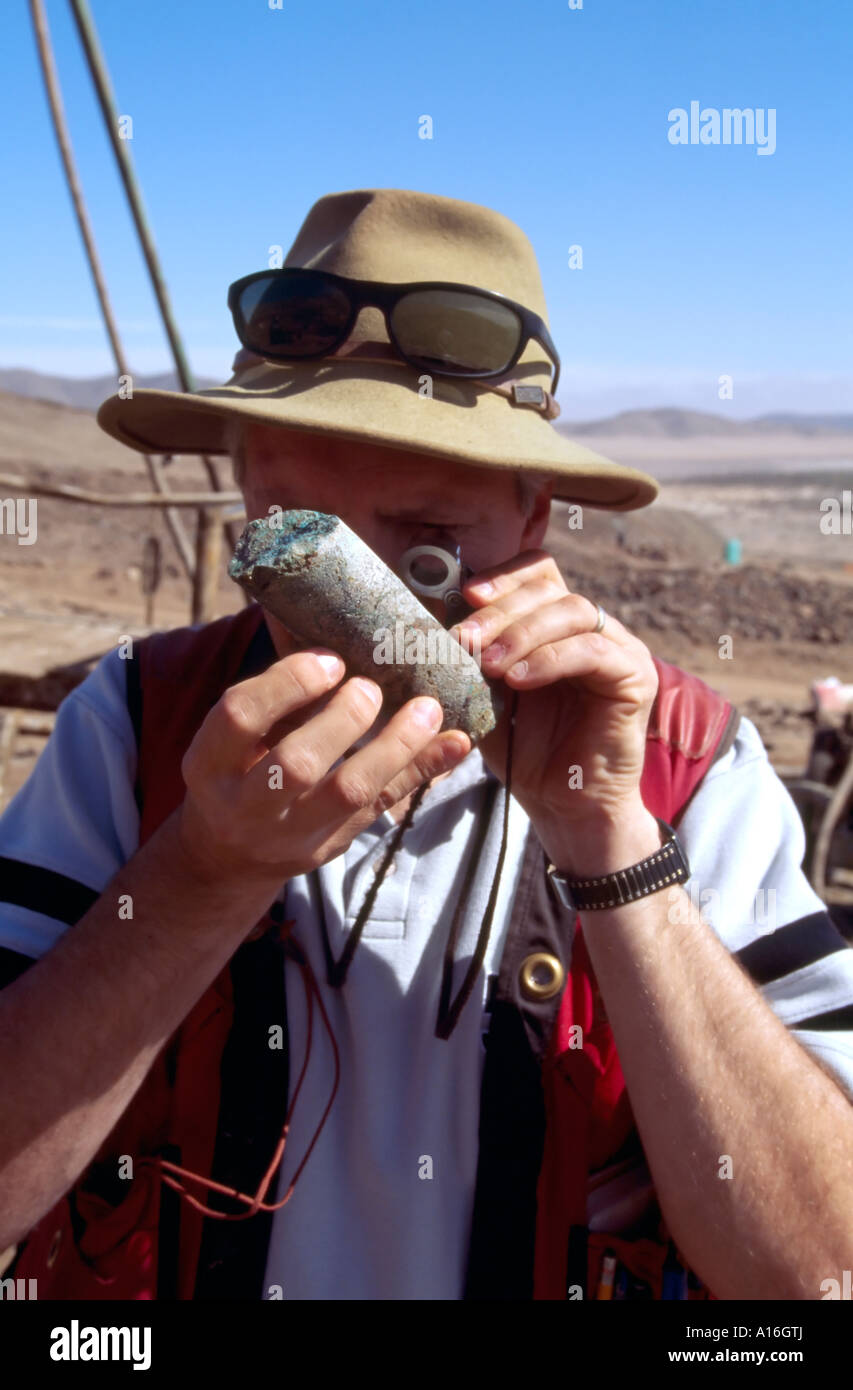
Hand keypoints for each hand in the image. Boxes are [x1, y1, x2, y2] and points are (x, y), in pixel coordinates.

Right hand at [177, 648, 469, 885]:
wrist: (227, 855)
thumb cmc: (234, 771)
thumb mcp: (230, 737)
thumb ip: (271, 693)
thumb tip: (316, 619)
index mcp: (209, 763)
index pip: (240, 716)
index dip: (287, 682)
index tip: (329, 659)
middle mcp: (245, 804)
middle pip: (296, 763)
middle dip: (344, 718)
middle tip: (372, 687)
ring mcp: (290, 833)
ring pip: (348, 792)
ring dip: (396, 745)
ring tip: (428, 708)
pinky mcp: (330, 845)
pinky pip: (383, 807)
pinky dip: (423, 771)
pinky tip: (456, 743)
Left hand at [451, 550, 659, 864]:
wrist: (563, 805)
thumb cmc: (524, 750)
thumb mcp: (486, 693)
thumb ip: (469, 655)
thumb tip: (425, 619)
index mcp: (558, 624)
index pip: (537, 571)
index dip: (503, 577)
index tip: (465, 597)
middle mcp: (593, 628)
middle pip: (549, 589)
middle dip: (500, 611)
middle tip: (463, 640)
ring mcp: (619, 648)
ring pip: (572, 610)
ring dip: (521, 633)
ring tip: (488, 665)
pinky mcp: (635, 676)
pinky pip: (592, 651)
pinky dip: (550, 659)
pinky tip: (519, 680)